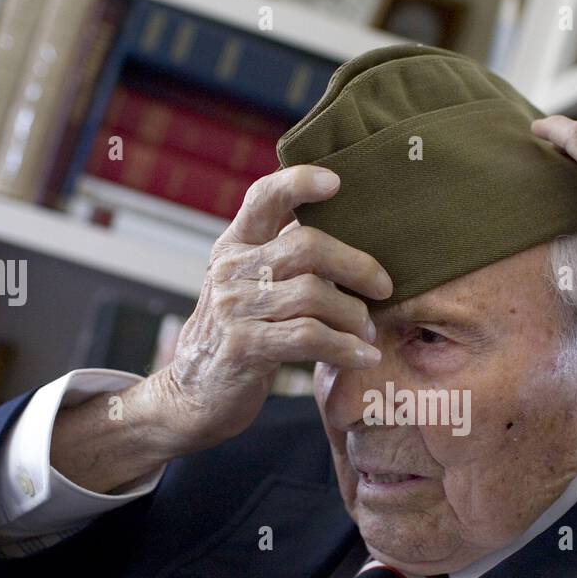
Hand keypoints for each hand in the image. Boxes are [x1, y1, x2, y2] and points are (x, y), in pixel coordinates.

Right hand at [137, 164, 392, 456]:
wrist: (193, 396)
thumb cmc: (239, 336)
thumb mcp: (249, 288)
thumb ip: (281, 259)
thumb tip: (346, 234)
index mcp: (235, 247)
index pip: (263, 197)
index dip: (299, 181)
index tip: (337, 182)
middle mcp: (231, 270)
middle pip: (307, 246)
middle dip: (357, 265)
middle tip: (383, 287)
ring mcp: (234, 308)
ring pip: (314, 294)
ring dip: (354, 315)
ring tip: (368, 332)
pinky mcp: (244, 346)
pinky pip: (309, 337)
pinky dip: (345, 347)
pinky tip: (363, 356)